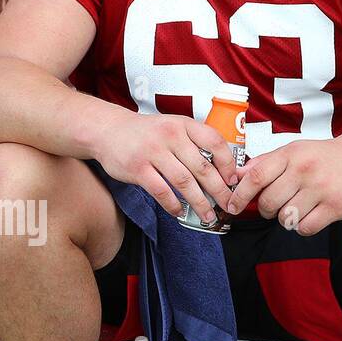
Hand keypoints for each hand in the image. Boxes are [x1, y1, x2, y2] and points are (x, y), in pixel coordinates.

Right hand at [91, 111, 236, 219]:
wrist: (108, 130)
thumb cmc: (144, 133)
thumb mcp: (171, 126)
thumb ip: (192, 142)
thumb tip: (219, 168)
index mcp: (183, 124)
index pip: (214, 141)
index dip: (227, 163)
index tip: (233, 180)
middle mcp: (170, 135)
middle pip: (202, 167)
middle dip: (219, 190)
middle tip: (228, 205)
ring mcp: (153, 152)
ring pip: (184, 182)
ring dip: (199, 202)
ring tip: (208, 216)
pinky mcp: (138, 168)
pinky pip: (161, 191)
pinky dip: (172, 205)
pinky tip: (179, 212)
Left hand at [225, 136, 341, 234]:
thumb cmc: (321, 157)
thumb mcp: (293, 151)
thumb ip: (264, 163)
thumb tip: (236, 176)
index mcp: (291, 154)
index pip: (256, 176)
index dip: (240, 195)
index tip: (232, 206)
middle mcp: (305, 170)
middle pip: (269, 202)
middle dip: (265, 209)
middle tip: (273, 206)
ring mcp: (322, 188)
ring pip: (286, 217)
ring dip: (285, 218)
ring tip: (296, 207)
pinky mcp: (336, 206)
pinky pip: (305, 227)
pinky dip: (302, 226)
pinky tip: (309, 215)